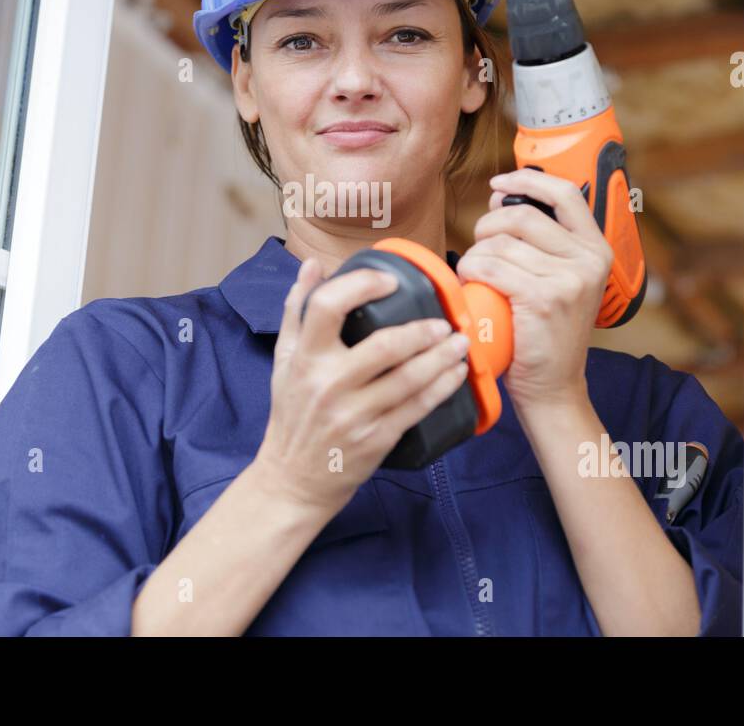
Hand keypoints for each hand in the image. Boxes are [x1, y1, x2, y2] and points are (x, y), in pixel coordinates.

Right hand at [254, 257, 472, 516]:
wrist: (293, 479)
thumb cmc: (291, 413)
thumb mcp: (284, 360)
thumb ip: (297, 310)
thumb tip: (312, 265)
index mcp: (305, 358)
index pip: (328, 306)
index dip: (362, 285)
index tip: (390, 281)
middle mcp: (329, 384)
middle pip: (384, 345)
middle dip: (423, 329)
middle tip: (443, 321)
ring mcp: (355, 414)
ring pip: (410, 378)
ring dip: (442, 356)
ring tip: (459, 341)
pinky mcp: (377, 439)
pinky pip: (418, 407)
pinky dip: (443, 387)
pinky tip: (456, 373)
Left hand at [456, 170, 613, 413]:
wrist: (553, 386)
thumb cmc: (545, 332)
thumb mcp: (559, 279)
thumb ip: (542, 242)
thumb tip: (501, 198)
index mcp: (596, 249)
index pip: (565, 193)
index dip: (526, 181)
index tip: (497, 185)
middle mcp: (589, 260)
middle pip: (521, 216)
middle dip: (487, 226)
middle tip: (479, 250)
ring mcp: (569, 279)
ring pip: (500, 244)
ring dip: (475, 256)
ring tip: (475, 276)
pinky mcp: (544, 299)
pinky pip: (491, 267)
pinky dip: (471, 271)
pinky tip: (471, 284)